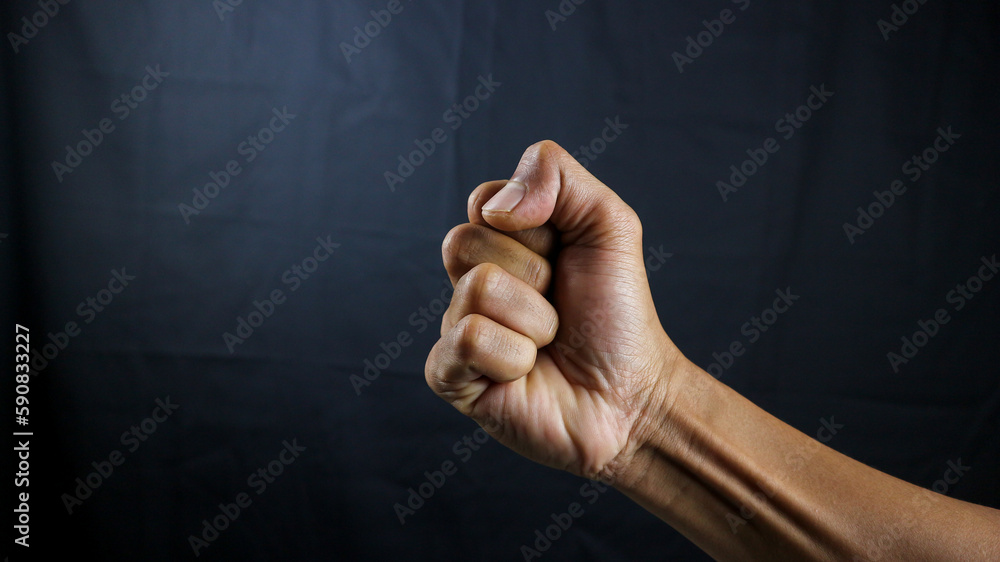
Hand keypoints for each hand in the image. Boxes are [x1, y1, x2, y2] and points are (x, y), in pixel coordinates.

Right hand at [425, 140, 681, 480]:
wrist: (632, 396)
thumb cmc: (616, 314)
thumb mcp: (608, 224)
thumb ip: (557, 174)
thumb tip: (495, 205)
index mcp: (499, 242)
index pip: (484, 201)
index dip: (536, 228)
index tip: (564, 258)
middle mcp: (470, 280)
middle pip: (466, 241)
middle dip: (535, 274)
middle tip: (558, 305)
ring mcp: (456, 328)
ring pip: (476, 289)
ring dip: (534, 320)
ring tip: (549, 342)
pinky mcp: (450, 377)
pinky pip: (467, 340)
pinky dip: (515, 357)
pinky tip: (527, 373)